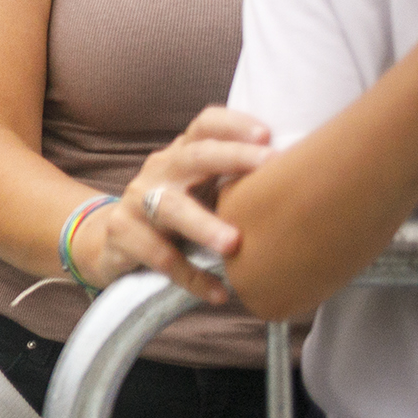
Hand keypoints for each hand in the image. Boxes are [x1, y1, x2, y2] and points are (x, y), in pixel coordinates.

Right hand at [71, 106, 271, 304]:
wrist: (112, 239)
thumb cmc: (176, 213)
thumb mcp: (200, 190)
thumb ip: (235, 184)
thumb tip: (305, 187)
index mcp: (183, 153)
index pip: (205, 124)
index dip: (234, 124)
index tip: (267, 134)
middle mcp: (160, 169)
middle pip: (195, 155)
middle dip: (233, 158)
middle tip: (270, 166)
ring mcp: (138, 199)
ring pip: (171, 207)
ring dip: (203, 224)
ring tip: (233, 245)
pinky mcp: (123, 232)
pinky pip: (159, 256)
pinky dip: (191, 276)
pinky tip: (218, 293)